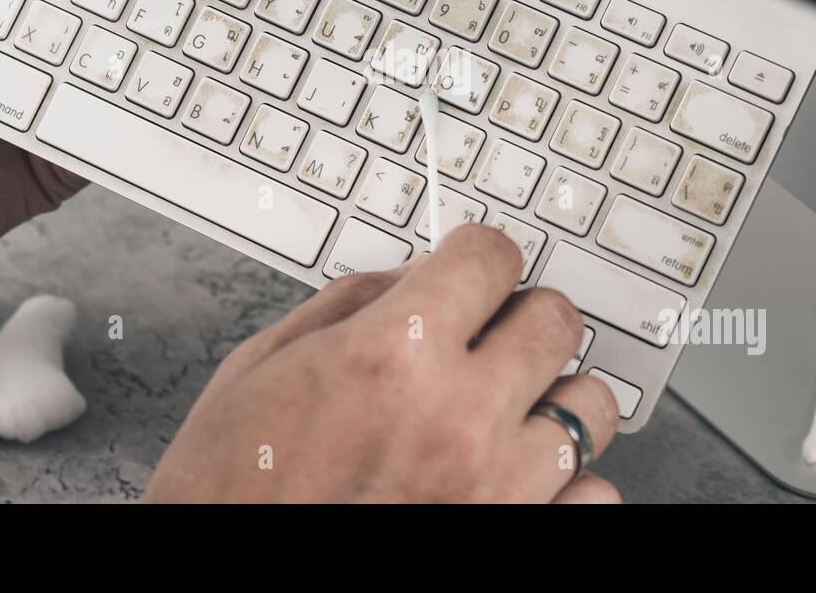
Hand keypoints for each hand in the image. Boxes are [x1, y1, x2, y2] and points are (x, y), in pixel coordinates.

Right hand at [145, 224, 621, 502]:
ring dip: (548, 396)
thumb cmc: (226, 494)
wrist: (221, 581)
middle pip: (555, 319)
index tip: (472, 268)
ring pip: (590, 404)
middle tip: (490, 332)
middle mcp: (457, 419)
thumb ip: (351, 305)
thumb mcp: (260, 369)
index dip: (476, 256)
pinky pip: (594, 493)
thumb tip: (417, 275)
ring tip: (503, 409)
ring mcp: (496, 490)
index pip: (491, 257)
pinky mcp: (515, 539)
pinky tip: (516, 476)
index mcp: (391, 357)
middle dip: (520, 315)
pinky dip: (564, 482)